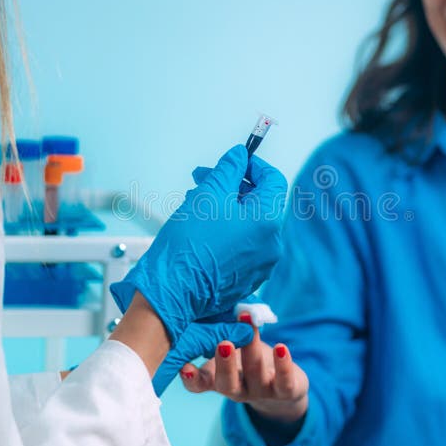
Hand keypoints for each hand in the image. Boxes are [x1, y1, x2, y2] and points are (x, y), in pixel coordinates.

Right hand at [110, 145, 286, 345]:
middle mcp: (272, 244)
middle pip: (260, 202)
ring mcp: (261, 264)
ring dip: (227, 207)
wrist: (171, 290)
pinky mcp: (247, 278)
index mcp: (268, 220)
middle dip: (233, 186)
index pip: (274, 180)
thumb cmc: (189, 242)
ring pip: (249, 224)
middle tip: (204, 177)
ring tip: (196, 201)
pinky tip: (202, 226)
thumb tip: (240, 156)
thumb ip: (229, 168)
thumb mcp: (208, 193)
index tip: (234, 161)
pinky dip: (227, 231)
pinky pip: (243, 246)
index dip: (254, 166)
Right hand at [181, 314, 309, 423]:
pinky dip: (283, 365)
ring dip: (252, 350)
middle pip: (227, 383)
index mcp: (218, 380)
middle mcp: (237, 389)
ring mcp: (261, 392)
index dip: (191, 378)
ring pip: (255, 373)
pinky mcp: (286, 392)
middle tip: (222, 344)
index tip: (184, 367)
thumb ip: (216, 335)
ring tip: (250, 325)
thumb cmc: (246, 361)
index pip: (199, 384)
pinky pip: (285, 382)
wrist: (282, 389)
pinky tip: (281, 347)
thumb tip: (204, 304)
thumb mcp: (229, 351)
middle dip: (225, 364)